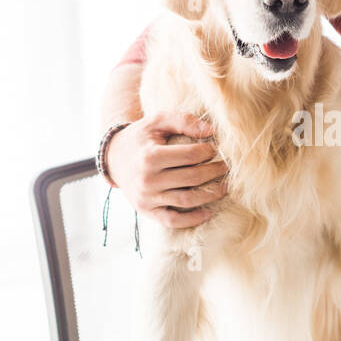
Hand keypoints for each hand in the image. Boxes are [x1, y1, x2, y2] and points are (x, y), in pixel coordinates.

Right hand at [106, 111, 227, 228]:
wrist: (114, 158)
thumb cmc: (141, 137)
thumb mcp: (157, 121)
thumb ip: (183, 120)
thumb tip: (210, 130)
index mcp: (150, 156)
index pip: (191, 156)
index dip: (208, 151)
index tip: (216, 148)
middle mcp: (147, 179)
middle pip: (192, 178)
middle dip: (215, 172)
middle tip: (227, 167)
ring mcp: (147, 198)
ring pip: (187, 200)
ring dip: (211, 195)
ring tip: (225, 187)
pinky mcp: (147, 211)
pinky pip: (173, 220)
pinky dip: (192, 219)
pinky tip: (208, 212)